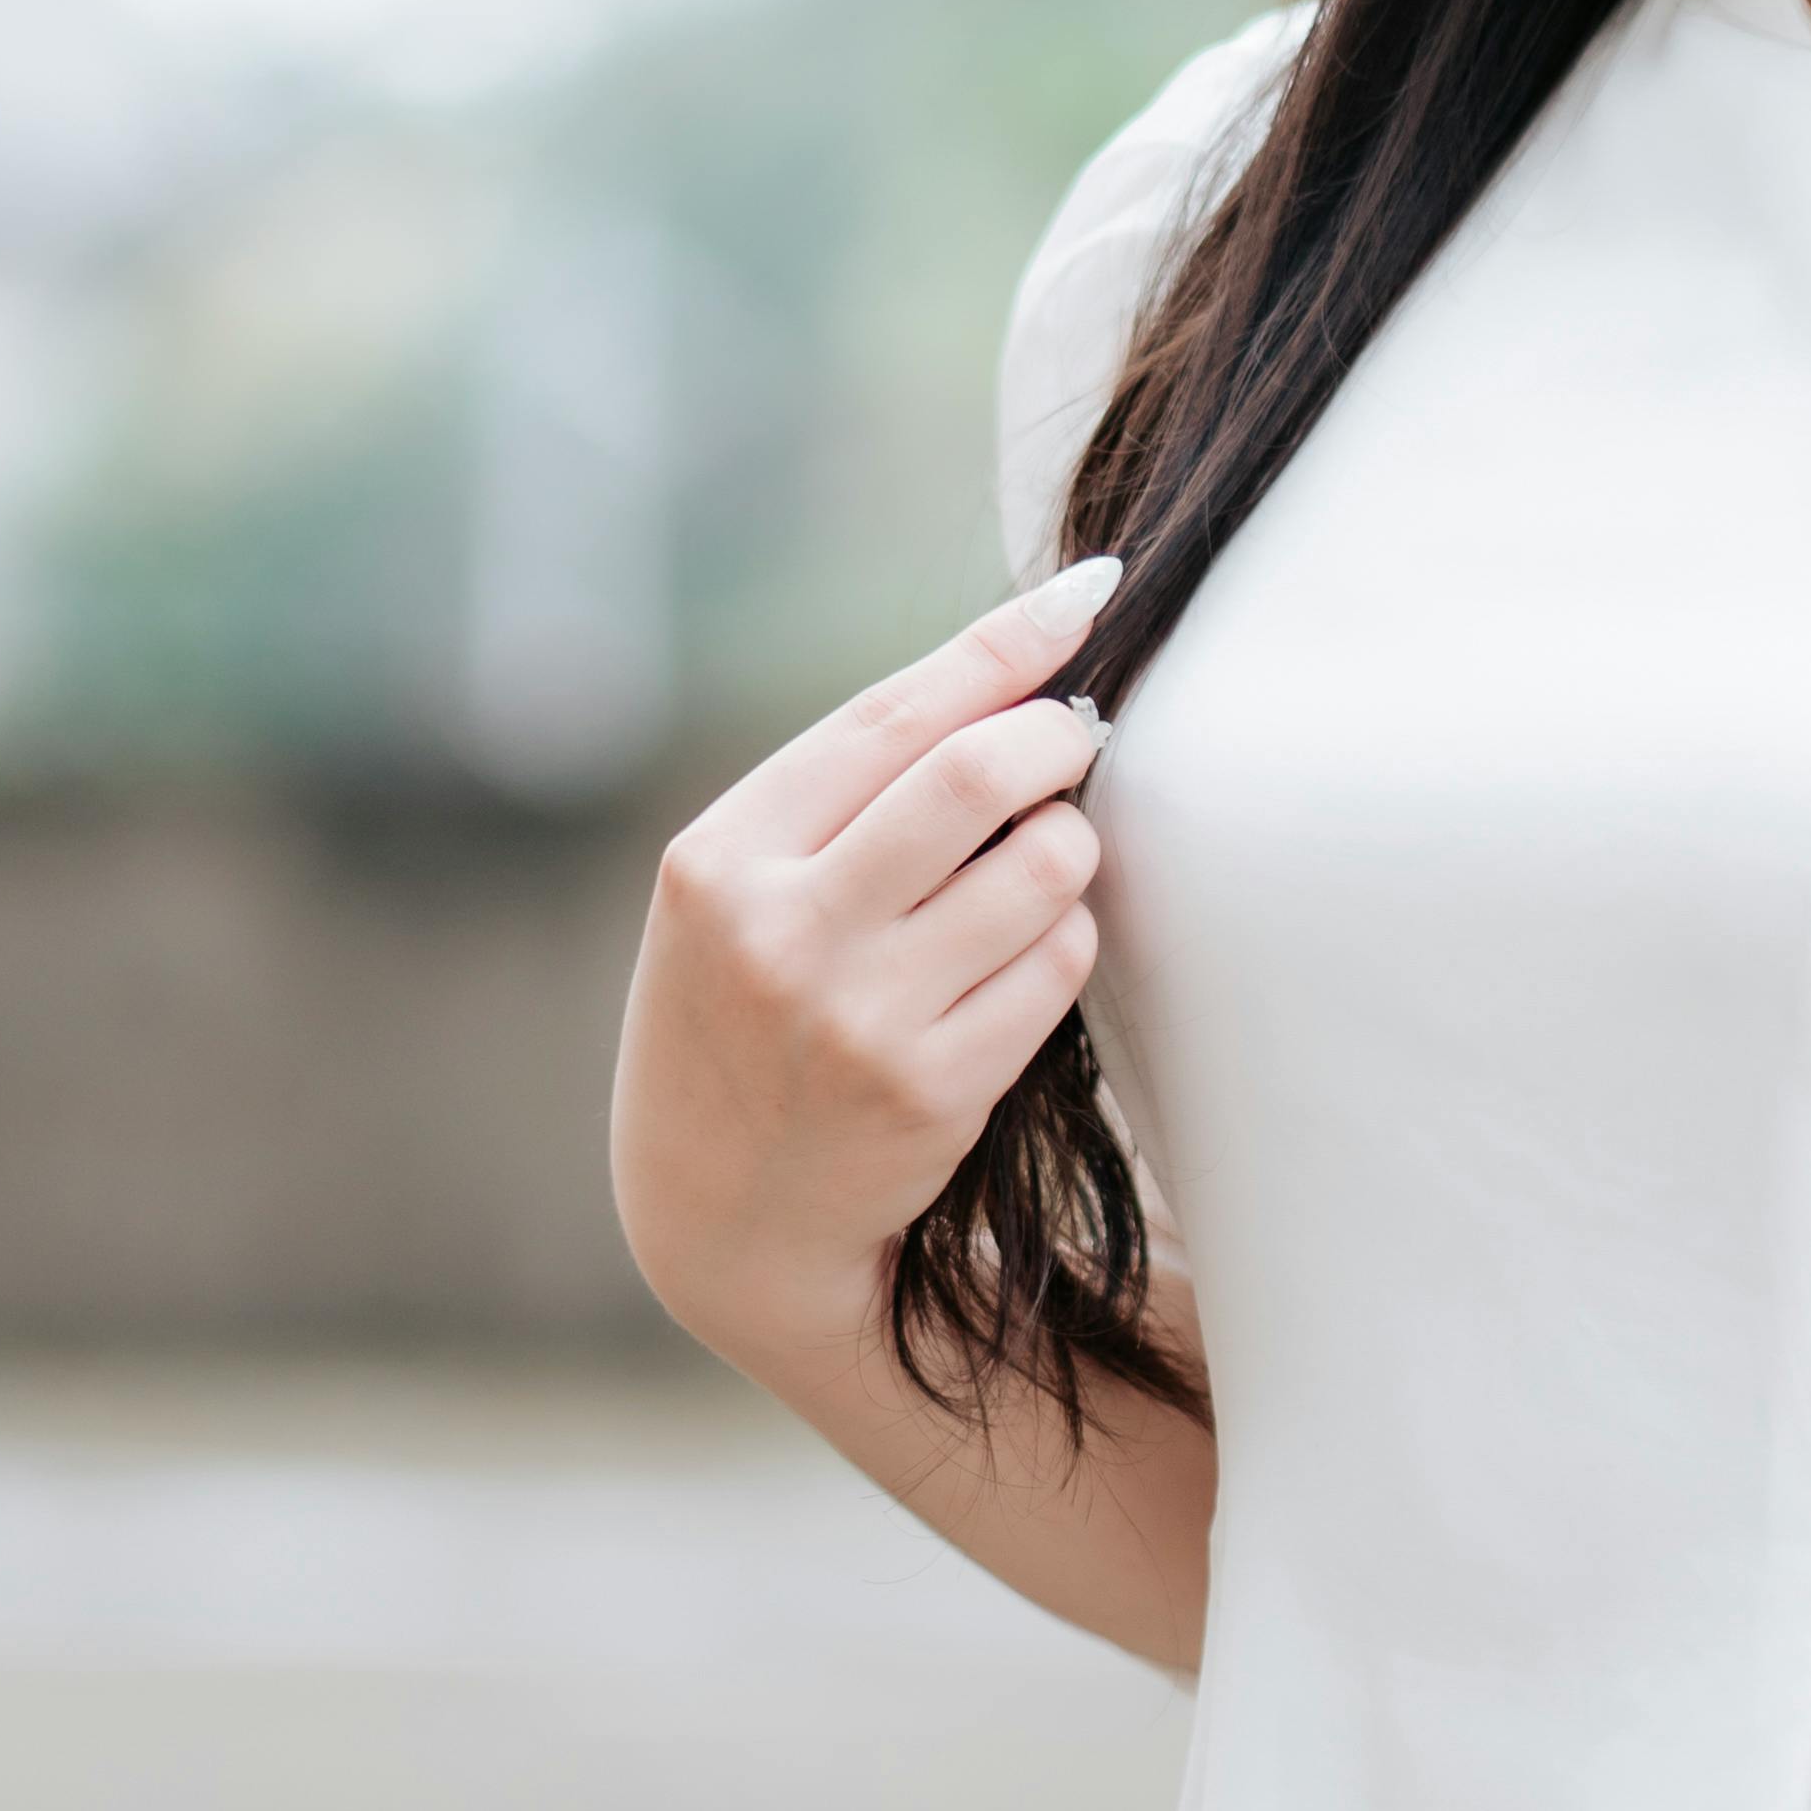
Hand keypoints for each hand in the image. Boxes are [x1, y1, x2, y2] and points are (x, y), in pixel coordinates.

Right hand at [609, 554, 1124, 1364]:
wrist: (721, 1218)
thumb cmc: (744, 1015)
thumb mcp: (735, 894)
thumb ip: (841, 795)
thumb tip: (1011, 673)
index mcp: (720, 859)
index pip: (893, 716)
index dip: (1005, 645)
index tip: (1090, 592)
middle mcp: (782, 932)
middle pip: (977, 775)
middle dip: (1057, 737)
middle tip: (1076, 738)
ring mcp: (860, 1018)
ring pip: (1042, 870)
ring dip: (1069, 847)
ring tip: (1037, 864)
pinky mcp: (933, 1091)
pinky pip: (1058, 967)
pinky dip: (1066, 938)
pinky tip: (1027, 952)